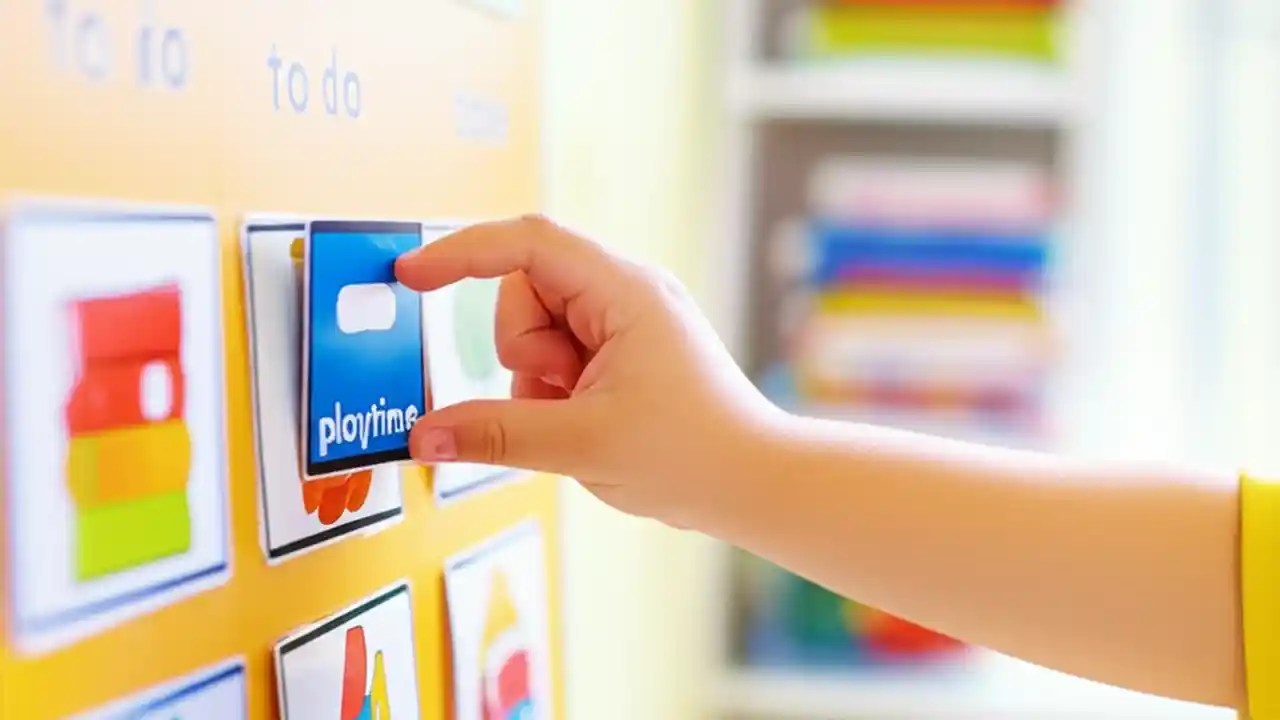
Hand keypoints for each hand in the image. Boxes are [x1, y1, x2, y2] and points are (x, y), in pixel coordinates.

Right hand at [394, 215, 777, 525]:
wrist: (754, 483)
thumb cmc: (691, 455)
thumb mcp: (582, 444)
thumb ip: (497, 434)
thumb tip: (424, 435)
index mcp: (625, 292)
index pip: (527, 244)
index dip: (462, 253)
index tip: (411, 278)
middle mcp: (626, 293)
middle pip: (524, 292)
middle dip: (522, 351)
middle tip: (564, 396)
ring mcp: (626, 321)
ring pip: (535, 331)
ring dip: (538, 378)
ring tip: (585, 416)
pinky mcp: (623, 351)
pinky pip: (557, 357)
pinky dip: (555, 392)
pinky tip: (591, 421)